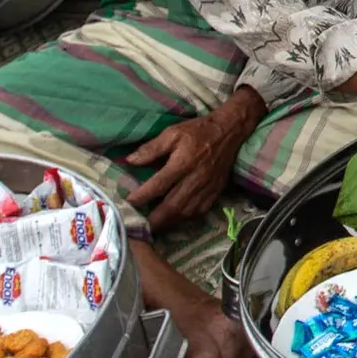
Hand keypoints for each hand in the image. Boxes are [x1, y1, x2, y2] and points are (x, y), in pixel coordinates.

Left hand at [126, 94, 260, 229]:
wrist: (229, 130)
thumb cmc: (198, 131)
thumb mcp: (172, 132)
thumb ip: (151, 148)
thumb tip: (130, 161)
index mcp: (183, 162)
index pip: (159, 185)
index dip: (141, 197)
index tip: (127, 204)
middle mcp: (196, 178)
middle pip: (172, 206)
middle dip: (154, 220)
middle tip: (139, 227)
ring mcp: (208, 187)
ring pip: (186, 212)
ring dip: (169, 222)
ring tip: (154, 226)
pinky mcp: (216, 190)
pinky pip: (200, 211)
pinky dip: (185, 219)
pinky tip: (175, 219)